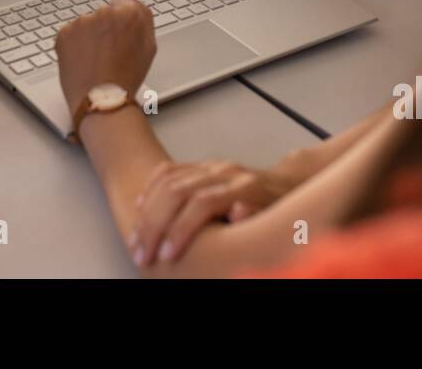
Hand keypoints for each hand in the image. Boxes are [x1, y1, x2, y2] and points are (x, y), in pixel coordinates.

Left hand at [55, 0, 156, 116]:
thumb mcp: (149, 45)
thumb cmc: (127, 77)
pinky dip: (74, 45)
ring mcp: (81, 22)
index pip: (123, 5)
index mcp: (128, 12)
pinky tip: (84, 61)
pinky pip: (70, 33)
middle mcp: (103, 12)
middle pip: (104, 13)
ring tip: (96, 61)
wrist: (101, 99)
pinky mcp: (64, 33)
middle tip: (109, 54)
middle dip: (105, 28)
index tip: (120, 39)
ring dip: (89, 36)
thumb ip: (142, 15)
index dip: (121, 25)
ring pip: (86, 23)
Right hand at [129, 160, 298, 265]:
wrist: (286, 184)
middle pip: (177, 190)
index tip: (167, 256)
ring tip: (136, 239)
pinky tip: (139, 207)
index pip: (202, 203)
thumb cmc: (282, 210)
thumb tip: (239, 211)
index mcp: (244, 186)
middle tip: (143, 253)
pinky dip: (149, 189)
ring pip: (167, 180)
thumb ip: (257, 215)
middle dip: (154, 225)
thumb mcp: (278, 218)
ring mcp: (210, 166)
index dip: (181, 230)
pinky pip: (168, 170)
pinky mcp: (201, 165)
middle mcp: (224, 172)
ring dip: (146, 212)